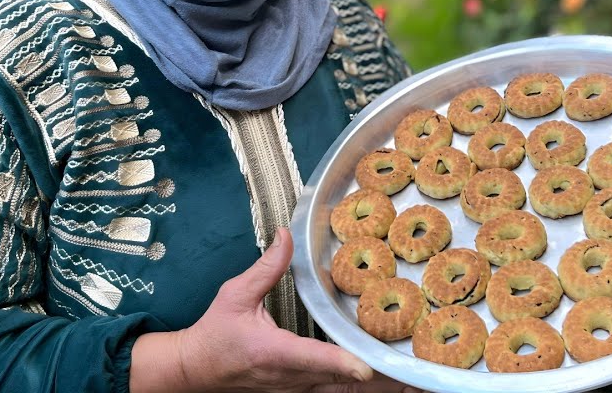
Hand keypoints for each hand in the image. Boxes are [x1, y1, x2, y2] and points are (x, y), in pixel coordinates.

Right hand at [130, 228, 422, 392]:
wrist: (195, 372)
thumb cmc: (215, 334)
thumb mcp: (234, 295)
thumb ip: (266, 268)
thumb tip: (288, 234)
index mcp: (275, 352)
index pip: (314, 359)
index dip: (342, 364)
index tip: (367, 366)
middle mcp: (290, 378)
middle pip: (341, 384)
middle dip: (378, 380)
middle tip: (417, 374)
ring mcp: (297, 391)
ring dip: (377, 389)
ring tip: (415, 380)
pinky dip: (362, 391)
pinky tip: (389, 384)